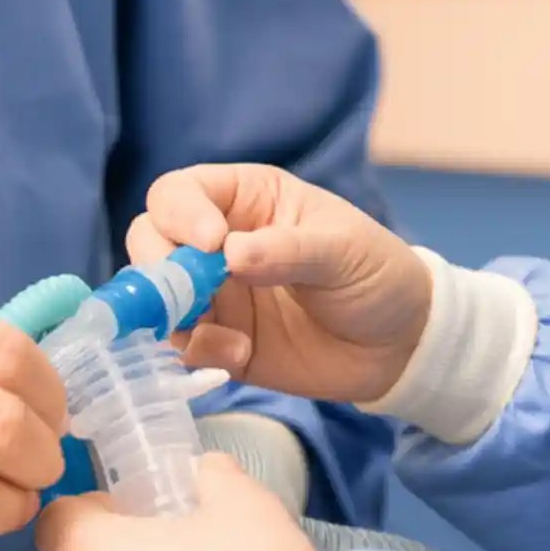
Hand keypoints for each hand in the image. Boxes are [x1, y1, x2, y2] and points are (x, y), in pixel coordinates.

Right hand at [127, 164, 430, 402]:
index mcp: (244, 200)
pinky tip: (239, 356)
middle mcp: (216, 244)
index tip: (210, 243)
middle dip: (159, 268)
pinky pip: (184, 346)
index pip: (180, 194)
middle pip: (150, 241)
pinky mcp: (221, 343)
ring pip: (156, 299)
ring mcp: (215, 296)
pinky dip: (199, 352)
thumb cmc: (376, 274)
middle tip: (196, 294)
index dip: (180, 214)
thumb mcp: (343, 251)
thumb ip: (288, 251)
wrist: (400, 345)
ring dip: (177, 317)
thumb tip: (230, 254)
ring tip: (228, 336)